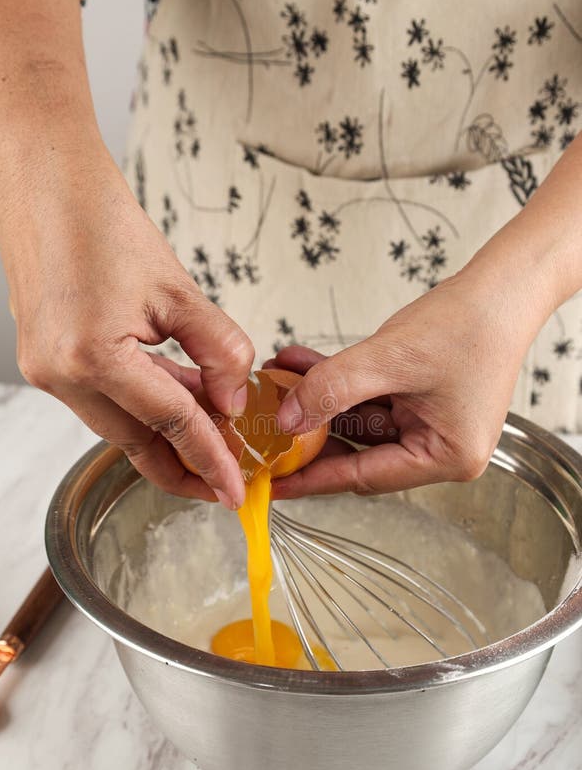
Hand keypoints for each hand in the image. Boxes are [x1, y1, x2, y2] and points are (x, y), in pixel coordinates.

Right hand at [0, 146, 252, 508]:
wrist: (42, 180)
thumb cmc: (99, 218)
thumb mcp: (177, 288)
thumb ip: (218, 349)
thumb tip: (236, 399)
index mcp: (92, 357)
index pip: (169, 424)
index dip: (210, 458)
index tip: (235, 488)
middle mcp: (60, 374)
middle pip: (135, 441)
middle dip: (183, 467)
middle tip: (222, 484)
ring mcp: (47, 369)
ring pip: (119, 424)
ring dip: (164, 434)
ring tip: (211, 441)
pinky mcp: (46, 358)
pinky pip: (102, 399)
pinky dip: (141, 405)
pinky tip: (176, 403)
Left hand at [270, 253, 552, 498]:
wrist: (504, 287)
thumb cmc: (471, 324)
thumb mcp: (391, 358)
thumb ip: (334, 388)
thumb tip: (287, 421)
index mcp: (445, 457)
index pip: (364, 475)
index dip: (313, 477)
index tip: (274, 482)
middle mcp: (438, 448)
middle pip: (358, 450)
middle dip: (309, 429)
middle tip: (263, 427)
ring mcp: (429, 424)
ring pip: (357, 420)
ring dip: (318, 398)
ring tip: (277, 379)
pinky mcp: (420, 401)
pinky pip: (368, 398)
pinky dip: (338, 382)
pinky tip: (301, 364)